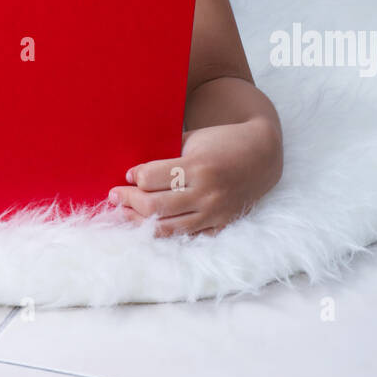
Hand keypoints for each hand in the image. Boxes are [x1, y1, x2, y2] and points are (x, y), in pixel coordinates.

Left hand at [107, 119, 281, 237]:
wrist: (262, 155)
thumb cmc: (221, 142)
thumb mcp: (194, 139)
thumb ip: (167, 156)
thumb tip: (134, 173)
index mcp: (198, 167)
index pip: (151, 177)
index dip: (134, 177)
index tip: (127, 175)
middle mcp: (206, 193)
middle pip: (154, 206)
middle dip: (128, 201)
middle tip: (114, 195)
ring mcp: (214, 213)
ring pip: (167, 228)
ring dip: (139, 221)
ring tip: (124, 213)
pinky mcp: (221, 225)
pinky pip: (187, 237)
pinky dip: (166, 232)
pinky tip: (151, 225)